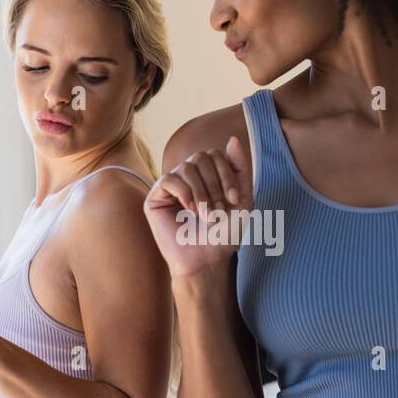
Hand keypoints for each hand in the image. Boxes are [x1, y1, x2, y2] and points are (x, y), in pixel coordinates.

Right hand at [144, 135, 253, 278]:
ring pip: (187, 167)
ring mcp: (170, 187)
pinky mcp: (155, 198)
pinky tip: (188, 211)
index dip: (227, 174)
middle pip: (201, 157)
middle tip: (218, 211)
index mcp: (206, 175)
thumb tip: (232, 138)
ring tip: (206, 215)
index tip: (234, 200)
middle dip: (215, 184)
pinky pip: (169, 179)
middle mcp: (187, 177)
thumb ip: (240, 168)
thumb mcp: (242, 199)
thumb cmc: (224, 234)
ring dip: (202, 193)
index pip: (215, 154)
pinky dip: (184, 194)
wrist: (207, 259)